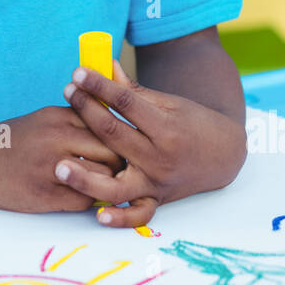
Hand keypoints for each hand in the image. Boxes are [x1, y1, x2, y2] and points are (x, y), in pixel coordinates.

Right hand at [0, 105, 125, 212]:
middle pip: (112, 151)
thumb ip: (77, 120)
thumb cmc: (12, 141)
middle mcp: (57, 138)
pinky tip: (82, 197)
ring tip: (104, 186)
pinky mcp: (45, 195)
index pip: (108, 124)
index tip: (125, 147)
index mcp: (59, 116)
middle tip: (120, 172)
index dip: (121, 138)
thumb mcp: (44, 119)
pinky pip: (84, 201)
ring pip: (102, 178)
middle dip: (120, 164)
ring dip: (107, 185)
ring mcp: (51, 167)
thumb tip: (116, 127)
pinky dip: (88, 201)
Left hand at [56, 59, 247, 227]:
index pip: (126, 104)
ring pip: (117, 186)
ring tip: (60, 167)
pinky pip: (137, 215)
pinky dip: (119, 218)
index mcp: (166, 128)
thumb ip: (134, 91)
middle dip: (87, 111)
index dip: (100, 86)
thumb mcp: (169, 104)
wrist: (225, 154)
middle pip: (114, 136)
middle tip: (67, 93)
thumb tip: (104, 66)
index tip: (79, 73)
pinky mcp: (156, 200)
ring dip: (86, 178)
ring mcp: (156, 183)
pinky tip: (98, 214)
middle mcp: (160, 158)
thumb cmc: (194, 123)